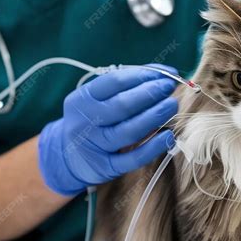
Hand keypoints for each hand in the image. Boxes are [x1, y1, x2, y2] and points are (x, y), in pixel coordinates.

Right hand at [38, 65, 177, 195]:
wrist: (68, 156)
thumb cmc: (92, 119)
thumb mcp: (97, 99)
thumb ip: (125, 86)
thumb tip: (164, 73)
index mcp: (82, 99)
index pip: (115, 82)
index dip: (143, 75)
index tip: (165, 73)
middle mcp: (85, 122)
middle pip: (122, 105)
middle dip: (150, 93)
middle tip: (169, 86)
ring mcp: (95, 146)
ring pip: (129, 131)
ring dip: (155, 116)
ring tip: (172, 105)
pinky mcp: (105, 168)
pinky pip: (133, 158)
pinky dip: (153, 147)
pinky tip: (168, 136)